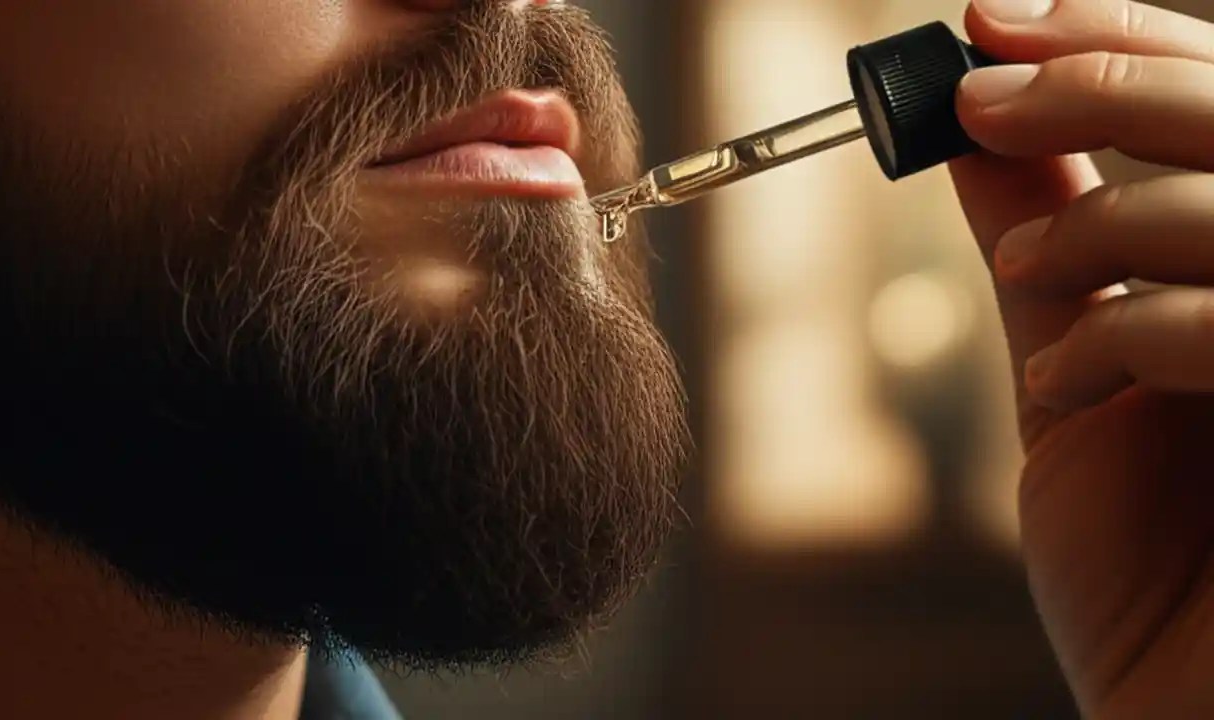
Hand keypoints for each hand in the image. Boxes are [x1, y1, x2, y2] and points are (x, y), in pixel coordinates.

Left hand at [950, 0, 1213, 716]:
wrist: (1182, 711)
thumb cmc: (1147, 559)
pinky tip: (1063, 388)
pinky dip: (1130, 334)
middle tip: (977, 88)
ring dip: (1102, 225)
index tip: (991, 22)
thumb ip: (1055, 246)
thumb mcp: (1080, 372)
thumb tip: (981, 127)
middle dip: (1104, 82)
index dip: (1120, 37)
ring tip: (1022, 278)